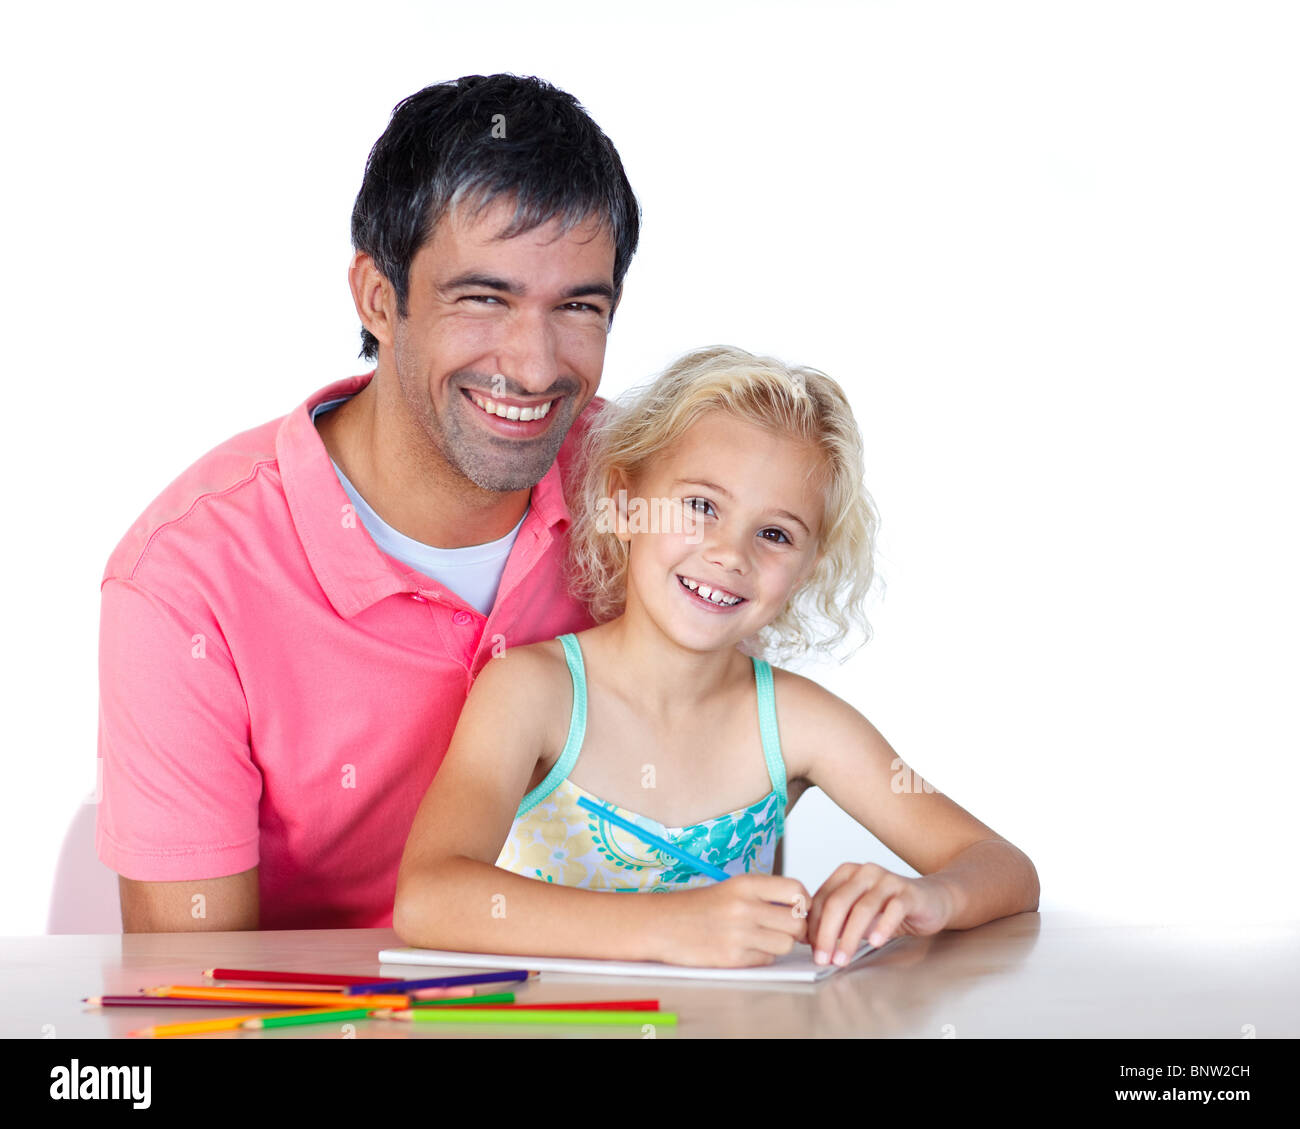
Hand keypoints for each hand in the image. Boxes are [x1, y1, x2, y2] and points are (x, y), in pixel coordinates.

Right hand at [653, 875, 810, 967]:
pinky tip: (744, 949)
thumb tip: (801, 909)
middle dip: (795, 929)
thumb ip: (763, 895)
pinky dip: (760, 957)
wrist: (661, 924)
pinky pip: (766, 960)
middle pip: (797, 922)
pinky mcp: (732, 959)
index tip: (797, 910)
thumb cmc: (697, 907)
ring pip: (786, 944)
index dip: (803, 903)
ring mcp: (738, 934)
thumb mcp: (731, 888)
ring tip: (760, 939)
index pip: (796, 890)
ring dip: (779, 945)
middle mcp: (744, 907)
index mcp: (745, 884)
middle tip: (782, 929)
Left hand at [807, 863, 954, 965]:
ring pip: (863, 908)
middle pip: (838, 902)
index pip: (822, 898)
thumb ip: (837, 922)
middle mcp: (865, 872)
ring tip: (843, 958)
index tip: (810, 949)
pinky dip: (882, 927)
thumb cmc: (890, 909)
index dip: (814, 925)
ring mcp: (887, 880)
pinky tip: (875, 943)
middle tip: (823, 958)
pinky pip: (893, 909)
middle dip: (827, 933)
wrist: (931, 901)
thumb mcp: (858, 914)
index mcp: (847, 873)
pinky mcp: (908, 892)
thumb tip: (809, 940)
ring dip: (850, 937)